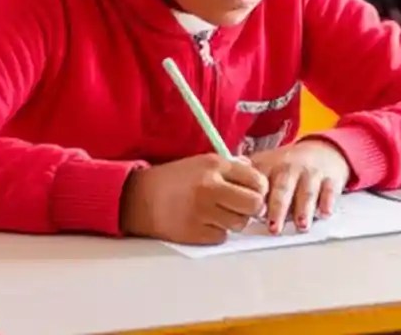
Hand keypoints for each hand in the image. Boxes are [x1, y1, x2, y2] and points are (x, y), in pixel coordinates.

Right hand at [119, 154, 267, 244]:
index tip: (254, 192)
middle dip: (254, 208)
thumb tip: (260, 180)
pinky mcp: (194, 233)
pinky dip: (218, 232)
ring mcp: (202, 212)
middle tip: (243, 207)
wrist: (140, 198)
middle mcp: (211, 187)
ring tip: (219, 213)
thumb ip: (232, 168)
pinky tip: (205, 222)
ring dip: (235, 221)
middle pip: (254, 204)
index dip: (260, 189)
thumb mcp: (203, 163)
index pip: (257, 180)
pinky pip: (222, 237)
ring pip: (240, 223)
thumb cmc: (176, 180)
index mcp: (215, 165)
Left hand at [248, 140, 350, 234]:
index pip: (260, 184)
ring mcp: (311, 174)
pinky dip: (328, 202)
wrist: (323, 151)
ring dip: (304, 209)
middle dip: (278, 209)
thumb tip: (220, 190)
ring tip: (301, 225)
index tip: (251, 215)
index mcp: (270, 167)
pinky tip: (325, 213)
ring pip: (306, 192)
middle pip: (283, 190)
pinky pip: (330, 190)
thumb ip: (245, 176)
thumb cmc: (288, 165)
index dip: (255, 200)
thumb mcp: (265, 164)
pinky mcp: (330, 179)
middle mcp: (290, 169)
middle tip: (274, 228)